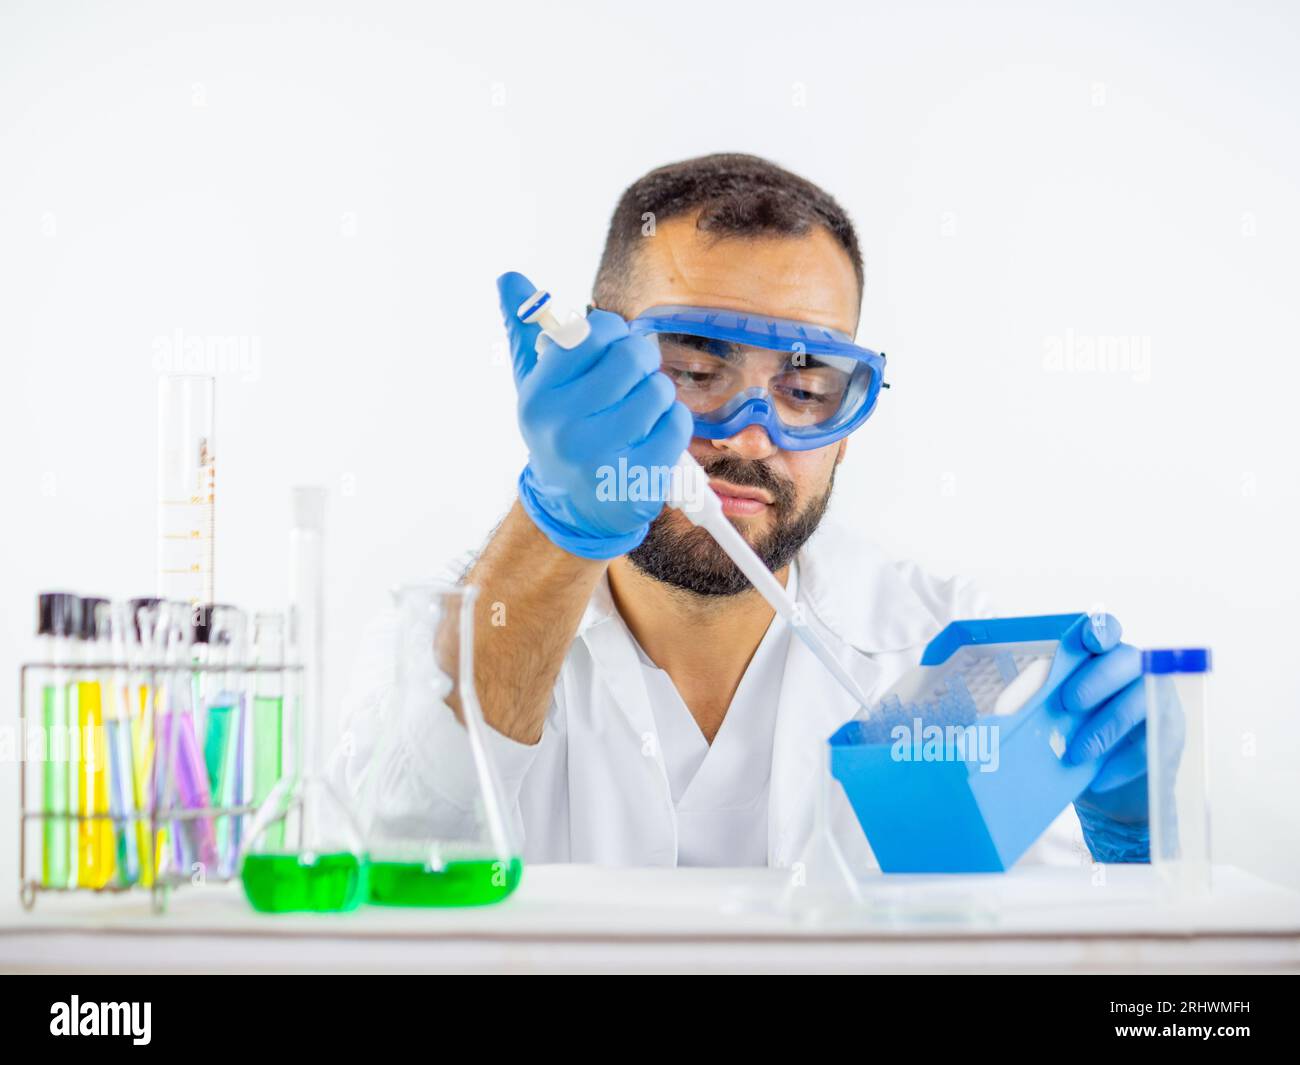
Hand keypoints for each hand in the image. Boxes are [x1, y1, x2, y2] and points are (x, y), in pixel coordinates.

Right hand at [497, 271, 692, 559]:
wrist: (572, 508)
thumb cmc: (561, 430)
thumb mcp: (536, 385)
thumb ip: (526, 330)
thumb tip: (510, 277)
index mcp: (539, 396)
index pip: (593, 332)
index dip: (613, 331)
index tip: (611, 345)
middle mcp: (564, 427)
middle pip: (632, 358)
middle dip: (642, 359)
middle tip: (636, 373)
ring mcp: (602, 459)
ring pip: (659, 391)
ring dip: (659, 394)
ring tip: (641, 409)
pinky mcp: (638, 482)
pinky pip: (678, 425)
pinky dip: (674, 423)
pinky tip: (654, 435)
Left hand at [1059, 613, 1150, 860]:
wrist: (1105, 780)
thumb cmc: (1074, 734)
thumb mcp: (1055, 716)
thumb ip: (1042, 703)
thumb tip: (1007, 710)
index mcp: (1104, 655)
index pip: (1108, 630)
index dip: (1100, 630)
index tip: (1087, 639)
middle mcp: (1136, 671)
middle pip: (1128, 659)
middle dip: (1099, 678)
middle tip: (1067, 702)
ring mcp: (1158, 700)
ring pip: (1143, 701)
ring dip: (1107, 727)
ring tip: (1075, 753)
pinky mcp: (1168, 736)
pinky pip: (1149, 746)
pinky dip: (1120, 764)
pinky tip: (1096, 779)